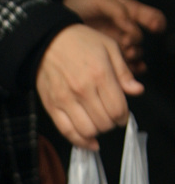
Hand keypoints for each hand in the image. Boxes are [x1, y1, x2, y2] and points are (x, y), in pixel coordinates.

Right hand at [36, 23, 143, 150]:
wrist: (47, 41)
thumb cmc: (80, 42)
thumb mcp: (109, 48)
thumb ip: (123, 72)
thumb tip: (137, 91)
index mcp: (100, 74)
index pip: (117, 109)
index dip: (123, 116)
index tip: (123, 114)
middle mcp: (82, 90)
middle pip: (104, 123)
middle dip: (111, 123)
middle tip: (110, 116)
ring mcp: (66, 100)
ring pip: (88, 131)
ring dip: (97, 132)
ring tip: (99, 123)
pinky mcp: (52, 108)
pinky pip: (68, 132)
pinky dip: (81, 142)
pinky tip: (90, 142)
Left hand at [63, 0, 165, 73]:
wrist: (58, 21)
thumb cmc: (78, 5)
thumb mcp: (99, 0)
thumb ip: (117, 10)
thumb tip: (129, 24)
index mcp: (123, 12)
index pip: (144, 16)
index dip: (153, 20)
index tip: (156, 26)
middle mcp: (120, 30)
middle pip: (137, 39)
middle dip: (135, 42)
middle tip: (127, 42)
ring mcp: (112, 45)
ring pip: (130, 54)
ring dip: (131, 56)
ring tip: (125, 55)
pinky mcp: (104, 58)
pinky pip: (118, 67)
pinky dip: (125, 70)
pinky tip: (128, 71)